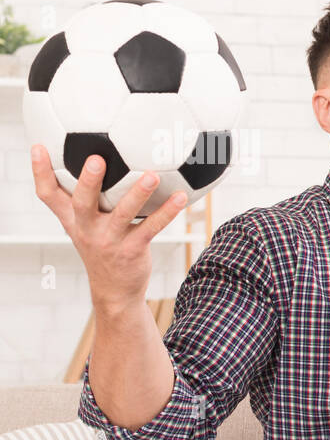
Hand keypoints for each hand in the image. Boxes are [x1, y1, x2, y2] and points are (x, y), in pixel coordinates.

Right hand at [31, 145, 186, 314]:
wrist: (114, 292)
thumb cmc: (102, 249)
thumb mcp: (83, 228)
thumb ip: (82, 202)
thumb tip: (91, 162)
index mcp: (73, 220)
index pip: (48, 195)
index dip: (40, 172)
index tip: (38, 148)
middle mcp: (87, 229)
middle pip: (82, 203)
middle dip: (88, 181)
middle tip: (96, 159)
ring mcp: (110, 240)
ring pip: (122, 213)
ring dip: (138, 193)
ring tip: (152, 175)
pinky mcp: (132, 250)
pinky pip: (151, 227)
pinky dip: (167, 212)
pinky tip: (181, 197)